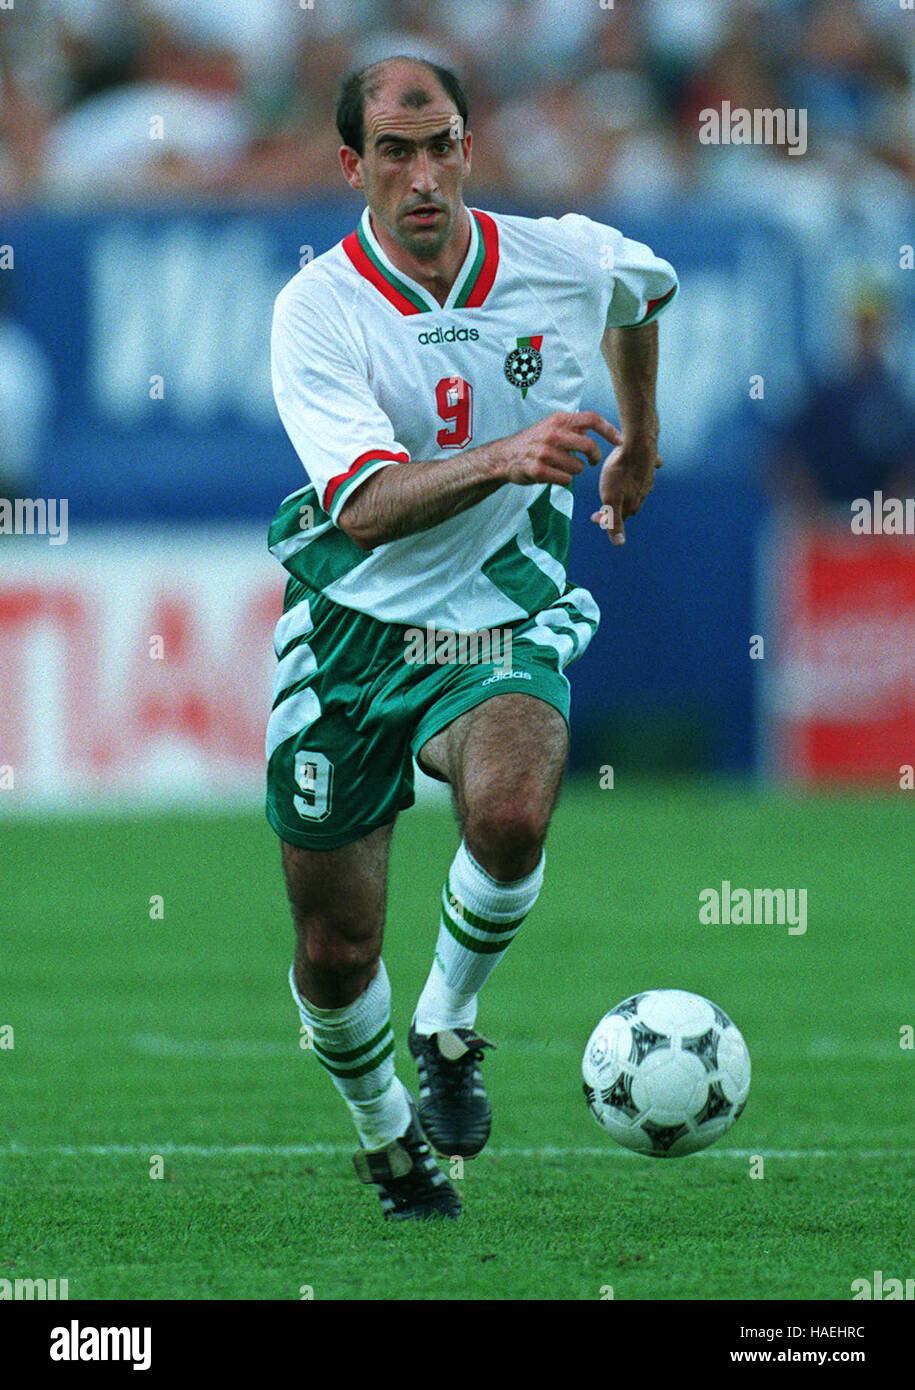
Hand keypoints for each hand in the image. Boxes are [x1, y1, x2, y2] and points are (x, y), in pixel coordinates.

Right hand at [498, 411, 620, 486]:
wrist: (505, 456)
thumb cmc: (533, 442)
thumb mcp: (551, 426)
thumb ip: (572, 427)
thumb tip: (598, 429)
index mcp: (559, 420)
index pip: (591, 419)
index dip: (609, 430)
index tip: (620, 441)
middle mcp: (553, 433)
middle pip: (588, 446)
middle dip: (594, 457)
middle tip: (591, 462)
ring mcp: (545, 452)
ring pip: (578, 467)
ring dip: (575, 471)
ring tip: (563, 468)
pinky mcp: (538, 470)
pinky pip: (565, 479)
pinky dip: (564, 480)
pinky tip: (554, 476)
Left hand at [590, 433, 661, 544]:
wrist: (637, 445)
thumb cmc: (620, 471)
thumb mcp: (611, 499)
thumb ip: (614, 521)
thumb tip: (619, 544)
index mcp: (632, 504)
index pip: (618, 520)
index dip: (605, 520)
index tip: (593, 516)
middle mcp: (643, 494)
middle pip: (628, 506)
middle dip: (615, 508)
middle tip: (602, 505)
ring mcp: (648, 479)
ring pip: (637, 490)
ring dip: (626, 493)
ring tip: (616, 489)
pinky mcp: (650, 465)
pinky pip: (646, 471)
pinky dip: (641, 474)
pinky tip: (639, 468)